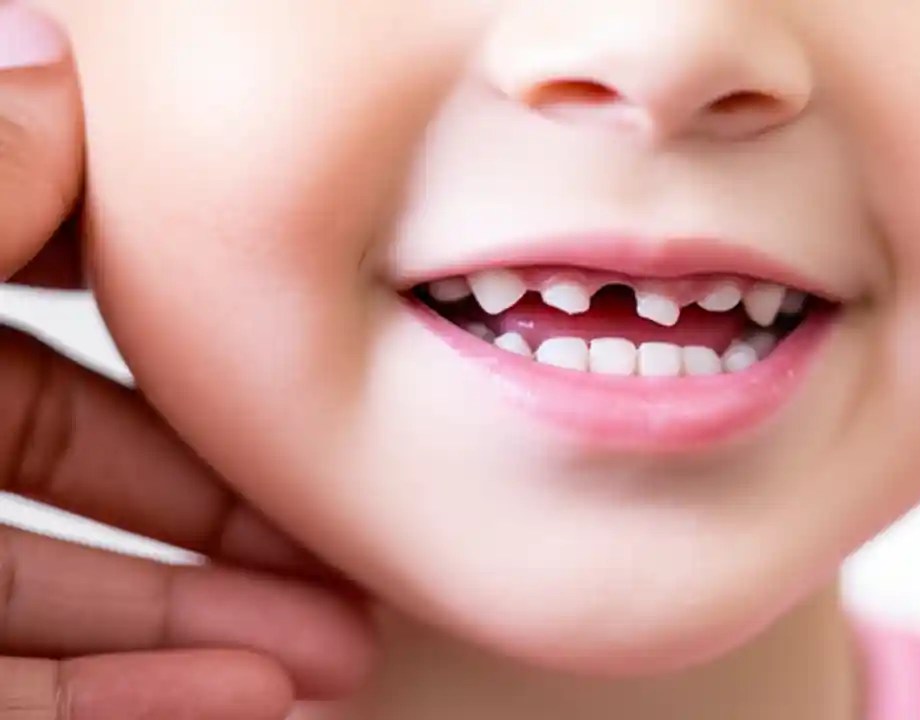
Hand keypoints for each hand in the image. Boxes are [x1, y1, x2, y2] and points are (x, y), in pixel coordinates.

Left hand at [0, 4, 373, 717]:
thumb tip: (40, 52)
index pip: (22, 271)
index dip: (156, 286)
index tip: (280, 315)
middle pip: (74, 448)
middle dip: (226, 495)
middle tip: (340, 527)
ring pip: (65, 591)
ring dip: (216, 618)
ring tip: (333, 643)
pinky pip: (29, 704)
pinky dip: (145, 700)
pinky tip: (251, 696)